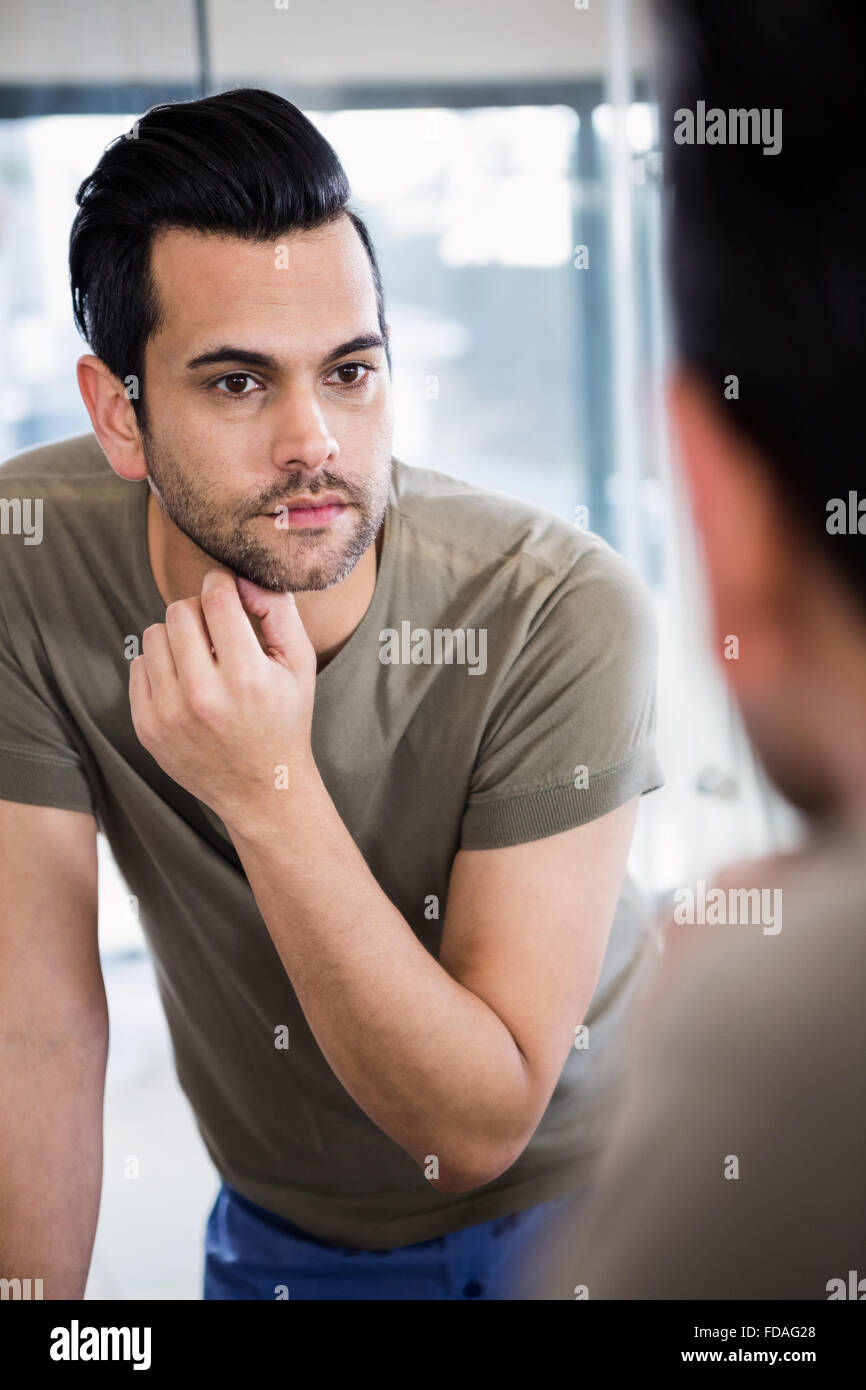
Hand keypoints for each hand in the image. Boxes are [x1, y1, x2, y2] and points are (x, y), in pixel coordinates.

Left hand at [129, 568, 316, 821]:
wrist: (262, 788)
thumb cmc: (285, 718)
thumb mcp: (300, 664)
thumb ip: (278, 611)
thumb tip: (242, 576)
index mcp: (246, 677)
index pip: (216, 599)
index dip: (221, 582)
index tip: (226, 588)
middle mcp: (203, 696)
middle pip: (179, 611)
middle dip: (199, 609)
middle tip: (216, 628)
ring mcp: (169, 714)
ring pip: (153, 635)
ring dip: (177, 637)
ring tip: (201, 657)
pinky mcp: (147, 727)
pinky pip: (138, 666)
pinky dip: (161, 666)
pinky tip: (185, 682)